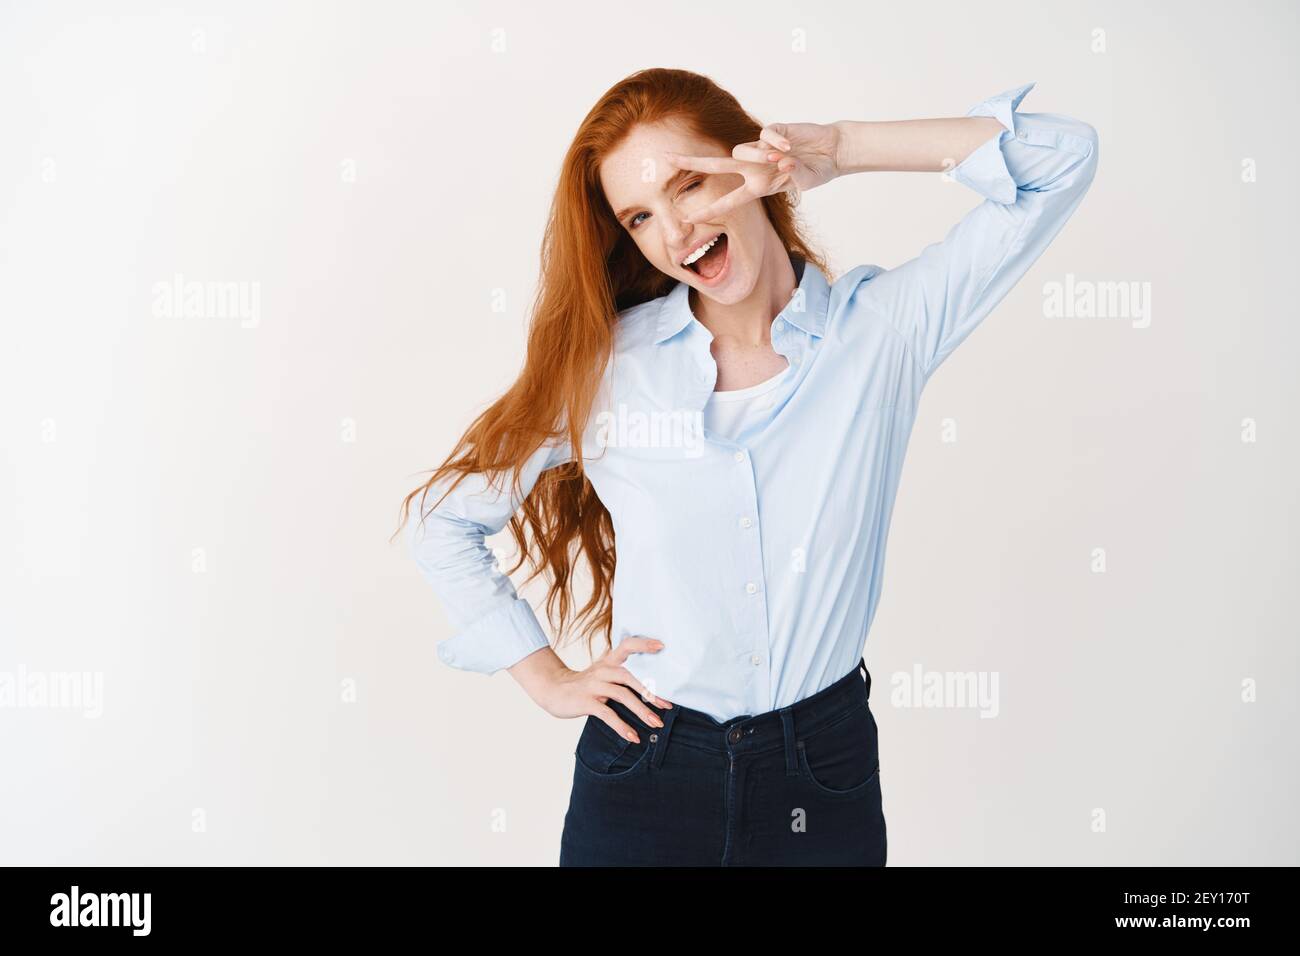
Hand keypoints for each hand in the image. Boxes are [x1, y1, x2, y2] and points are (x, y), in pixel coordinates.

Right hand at [538, 636, 672, 742]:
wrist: (551, 689)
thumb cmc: (584, 684)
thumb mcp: (601, 673)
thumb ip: (621, 673)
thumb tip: (652, 685)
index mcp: (608, 660)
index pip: (627, 645)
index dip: (644, 644)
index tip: (662, 646)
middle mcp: (602, 670)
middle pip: (630, 675)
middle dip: (651, 691)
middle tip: (668, 705)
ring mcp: (593, 685)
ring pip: (622, 695)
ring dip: (641, 710)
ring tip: (656, 724)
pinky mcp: (585, 701)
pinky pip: (607, 714)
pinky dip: (622, 727)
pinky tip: (633, 737)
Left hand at [665, 121, 841, 223]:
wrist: (833, 152)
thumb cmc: (816, 171)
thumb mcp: (802, 183)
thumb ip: (791, 177)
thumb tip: (781, 163)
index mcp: (757, 186)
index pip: (727, 198)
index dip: (708, 210)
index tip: (687, 219)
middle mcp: (755, 167)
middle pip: (716, 165)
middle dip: (691, 163)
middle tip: (666, 159)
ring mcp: (762, 148)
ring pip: (742, 151)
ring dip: (759, 157)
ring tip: (783, 159)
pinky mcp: (774, 131)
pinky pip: (767, 136)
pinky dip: (778, 143)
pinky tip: (791, 148)